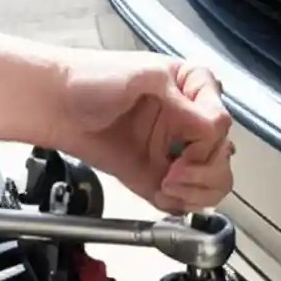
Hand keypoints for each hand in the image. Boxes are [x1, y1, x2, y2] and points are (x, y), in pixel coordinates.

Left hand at [54, 51, 233, 213]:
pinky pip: (186, 199)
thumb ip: (178, 99)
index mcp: (194, 88)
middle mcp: (190, 120)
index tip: (183, 152)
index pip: (220, 123)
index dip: (205, 143)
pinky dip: (180, 204)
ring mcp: (176, 151)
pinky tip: (162, 194)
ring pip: (214, 181)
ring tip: (169, 186)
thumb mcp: (142, 76)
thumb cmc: (92, 79)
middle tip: (174, 174)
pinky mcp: (158, 176)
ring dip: (197, 191)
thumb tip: (209, 125)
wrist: (58, 106)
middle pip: (223, 156)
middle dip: (203, 172)